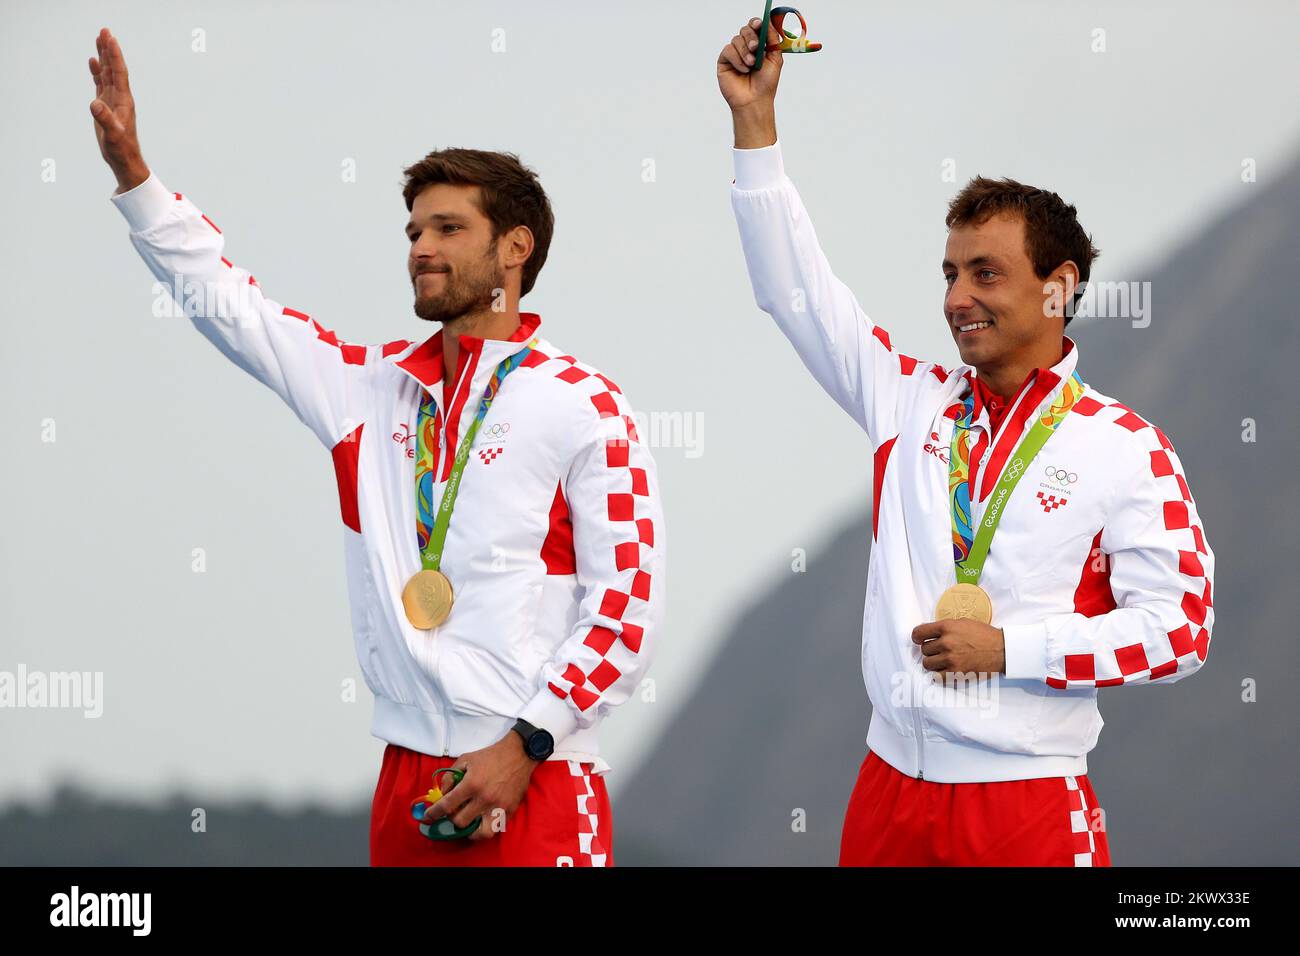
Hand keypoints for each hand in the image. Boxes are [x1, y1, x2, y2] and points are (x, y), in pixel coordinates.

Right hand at [88, 27, 148, 192]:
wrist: (124, 159)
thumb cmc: (121, 149)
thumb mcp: (113, 135)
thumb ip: (105, 119)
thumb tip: (94, 103)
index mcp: (124, 100)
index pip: (118, 72)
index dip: (114, 55)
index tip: (109, 38)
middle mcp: (120, 97)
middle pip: (114, 68)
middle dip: (109, 50)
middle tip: (104, 31)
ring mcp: (113, 100)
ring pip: (107, 73)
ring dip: (104, 57)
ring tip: (100, 40)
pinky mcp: (106, 106)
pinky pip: (101, 83)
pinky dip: (97, 71)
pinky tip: (93, 62)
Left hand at [422, 732, 537, 841]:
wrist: (518, 754)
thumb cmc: (490, 756)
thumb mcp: (465, 759)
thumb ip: (450, 777)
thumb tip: (443, 794)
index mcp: (472, 784)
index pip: (447, 805)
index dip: (434, 813)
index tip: (427, 817)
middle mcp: (484, 798)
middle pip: (460, 821)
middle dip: (452, 818)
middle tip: (454, 811)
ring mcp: (499, 807)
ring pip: (480, 833)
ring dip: (470, 830)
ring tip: (469, 823)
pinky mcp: (510, 810)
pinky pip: (495, 828)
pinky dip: (486, 827)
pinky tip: (483, 820)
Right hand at [717, 17, 780, 147]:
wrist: (755, 101)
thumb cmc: (766, 84)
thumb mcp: (775, 58)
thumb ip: (773, 39)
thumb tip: (769, 22)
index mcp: (759, 45)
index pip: (755, 27)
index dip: (756, 23)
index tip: (759, 24)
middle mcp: (746, 47)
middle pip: (745, 29)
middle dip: (751, 37)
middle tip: (756, 48)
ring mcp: (734, 54)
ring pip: (736, 39)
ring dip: (745, 52)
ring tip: (751, 65)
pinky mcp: (724, 61)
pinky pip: (728, 50)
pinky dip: (737, 59)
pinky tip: (743, 70)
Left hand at [912, 619, 1006, 676]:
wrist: (1002, 650)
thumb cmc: (984, 635)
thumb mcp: (963, 623)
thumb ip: (945, 628)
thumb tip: (928, 633)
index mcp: (947, 627)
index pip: (919, 633)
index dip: (917, 637)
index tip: (918, 640)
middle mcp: (946, 642)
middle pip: (924, 649)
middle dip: (930, 650)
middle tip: (940, 650)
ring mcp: (950, 659)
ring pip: (927, 663)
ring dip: (933, 662)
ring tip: (942, 660)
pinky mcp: (956, 673)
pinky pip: (936, 677)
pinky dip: (938, 674)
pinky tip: (944, 670)